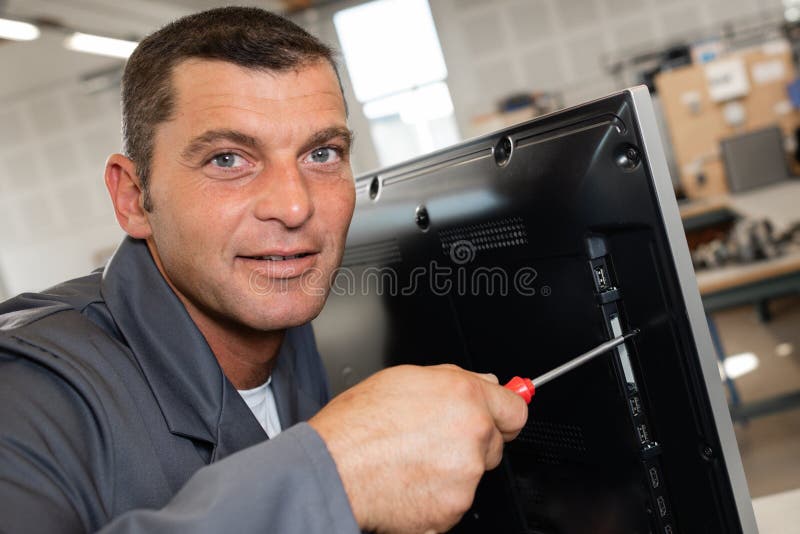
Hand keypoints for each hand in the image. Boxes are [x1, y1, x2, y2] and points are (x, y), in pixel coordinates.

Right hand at [308, 364, 527, 532]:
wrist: (332, 469)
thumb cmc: (358, 424)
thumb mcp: (403, 378)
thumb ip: (454, 379)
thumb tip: (485, 384)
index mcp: (465, 396)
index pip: (515, 410)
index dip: (503, 414)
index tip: (499, 419)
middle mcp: (473, 434)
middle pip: (495, 443)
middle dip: (471, 442)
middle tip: (432, 440)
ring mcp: (466, 475)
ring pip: (473, 473)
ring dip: (452, 470)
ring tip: (410, 459)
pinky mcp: (453, 509)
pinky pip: (454, 501)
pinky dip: (437, 496)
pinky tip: (408, 481)